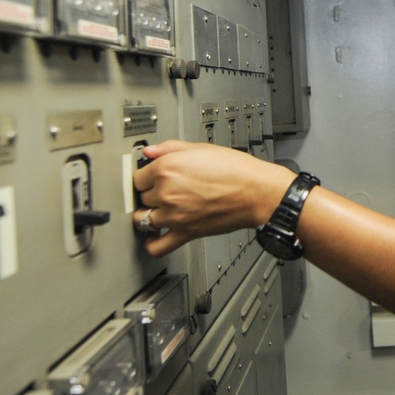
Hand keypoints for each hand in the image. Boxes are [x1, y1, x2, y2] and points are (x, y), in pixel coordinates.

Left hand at [131, 141, 295, 255]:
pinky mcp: (185, 233)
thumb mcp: (200, 148)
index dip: (145, 176)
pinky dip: (151, 244)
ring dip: (148, 215)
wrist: (256, 191)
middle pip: (141, 198)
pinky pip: (158, 246)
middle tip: (161, 191)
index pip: (138, 177)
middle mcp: (166, 192)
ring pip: (143, 219)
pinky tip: (153, 237)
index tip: (151, 178)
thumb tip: (150, 151)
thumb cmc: (236, 170)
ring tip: (156, 211)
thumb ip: (170, 148)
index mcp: (166, 169)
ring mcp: (174, 215)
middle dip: (149, 194)